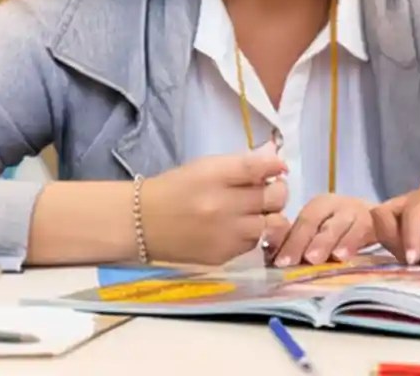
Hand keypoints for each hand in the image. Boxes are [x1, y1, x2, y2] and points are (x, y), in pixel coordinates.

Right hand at [140, 149, 288, 264]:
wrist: (140, 224)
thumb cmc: (175, 189)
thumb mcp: (205, 167)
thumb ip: (242, 165)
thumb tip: (277, 161)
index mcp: (215, 176)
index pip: (259, 167)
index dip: (276, 166)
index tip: (279, 169)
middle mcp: (222, 206)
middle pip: (275, 198)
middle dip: (277, 192)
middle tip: (267, 191)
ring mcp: (224, 235)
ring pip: (272, 224)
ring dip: (270, 216)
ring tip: (256, 212)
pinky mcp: (223, 256)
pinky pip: (255, 243)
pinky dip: (253, 234)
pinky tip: (239, 228)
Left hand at [272, 195, 374, 266]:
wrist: (380, 221)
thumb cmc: (343, 231)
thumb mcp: (321, 232)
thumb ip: (300, 243)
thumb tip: (274, 261)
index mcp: (318, 206)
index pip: (301, 222)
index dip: (291, 242)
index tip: (280, 263)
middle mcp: (335, 205)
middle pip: (315, 221)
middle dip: (303, 242)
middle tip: (294, 260)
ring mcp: (355, 211)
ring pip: (337, 225)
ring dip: (325, 242)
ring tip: (315, 259)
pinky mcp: (373, 221)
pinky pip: (360, 232)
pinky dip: (350, 243)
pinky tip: (342, 256)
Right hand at [371, 183, 419, 264]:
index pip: (411, 213)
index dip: (409, 237)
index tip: (414, 262)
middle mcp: (414, 199)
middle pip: (382, 214)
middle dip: (393, 240)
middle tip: (411, 263)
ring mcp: (405, 211)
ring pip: (380, 225)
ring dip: (391, 246)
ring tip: (413, 264)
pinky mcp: (401, 226)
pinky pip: (385, 235)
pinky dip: (390, 248)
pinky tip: (402, 262)